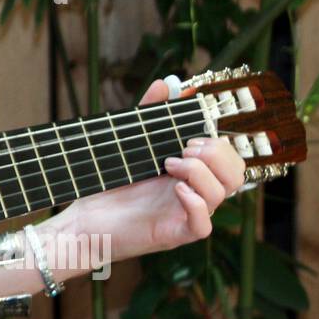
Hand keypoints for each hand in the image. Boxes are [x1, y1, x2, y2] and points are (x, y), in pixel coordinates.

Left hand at [59, 78, 246, 262]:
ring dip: (201, 172)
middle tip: (184, 150)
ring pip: (223, 194)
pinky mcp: (174, 234)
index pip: (229, 157)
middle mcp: (194, 192)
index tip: (192, 132)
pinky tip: (177, 190)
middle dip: (217, 154)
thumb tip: (165, 84)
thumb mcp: (131, 144)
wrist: (83, 217)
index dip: (220, 142)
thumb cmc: (109, 183)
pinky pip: (203, 225)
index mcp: (190, 172)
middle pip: (235, 174)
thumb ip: (148, 114)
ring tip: (170, 165)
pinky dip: (196, 204)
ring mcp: (186, 214)